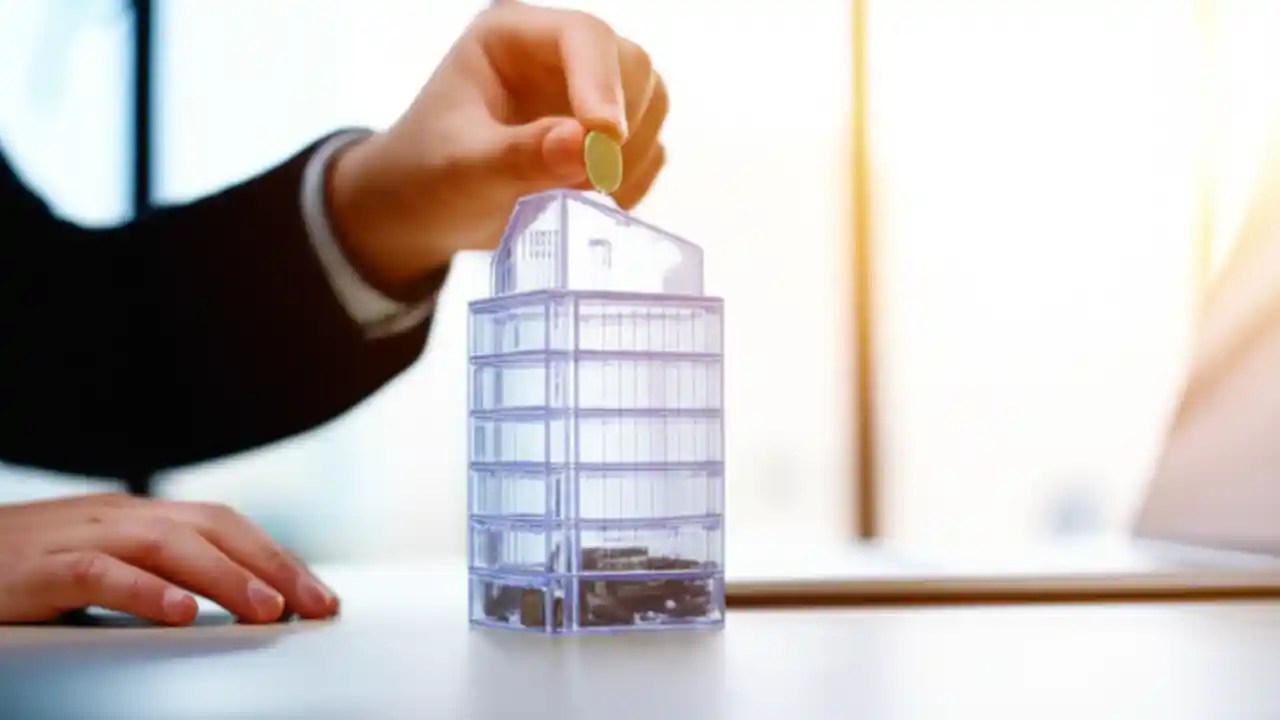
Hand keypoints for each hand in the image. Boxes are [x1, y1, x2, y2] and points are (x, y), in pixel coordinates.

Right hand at [0, 494, 337, 625]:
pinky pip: (98, 573)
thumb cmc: (21, 569)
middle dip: (273, 566)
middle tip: (317, 605)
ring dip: (226, 578)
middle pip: (212, 529)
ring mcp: (78, 536)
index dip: (276, 556)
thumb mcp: (100, 566)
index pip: (225, 526)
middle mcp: (118, 516)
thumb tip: (226, 607)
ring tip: (267, 610)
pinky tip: (180, 614)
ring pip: (167, 546)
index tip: (320, 594)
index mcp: (137, 515)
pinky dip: (144, 591)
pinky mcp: (39, 568)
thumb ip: (155, 577)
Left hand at [326, 0, 667, 296]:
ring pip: (651, 102)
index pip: (583, 37)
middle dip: (621, 126)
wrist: (422, 215)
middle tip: (585, 178)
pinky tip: (591, 201)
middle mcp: (556, 54)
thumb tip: (586, 145)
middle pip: (631, 64)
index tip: (606, 140)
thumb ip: (519, 156)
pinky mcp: (603, 132)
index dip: (602, 84)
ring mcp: (585, 92)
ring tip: (579, 191)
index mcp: (511, 37)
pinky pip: (651, 144)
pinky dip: (634, 178)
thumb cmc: (426, 180)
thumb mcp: (462, 172)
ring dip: (631, 155)